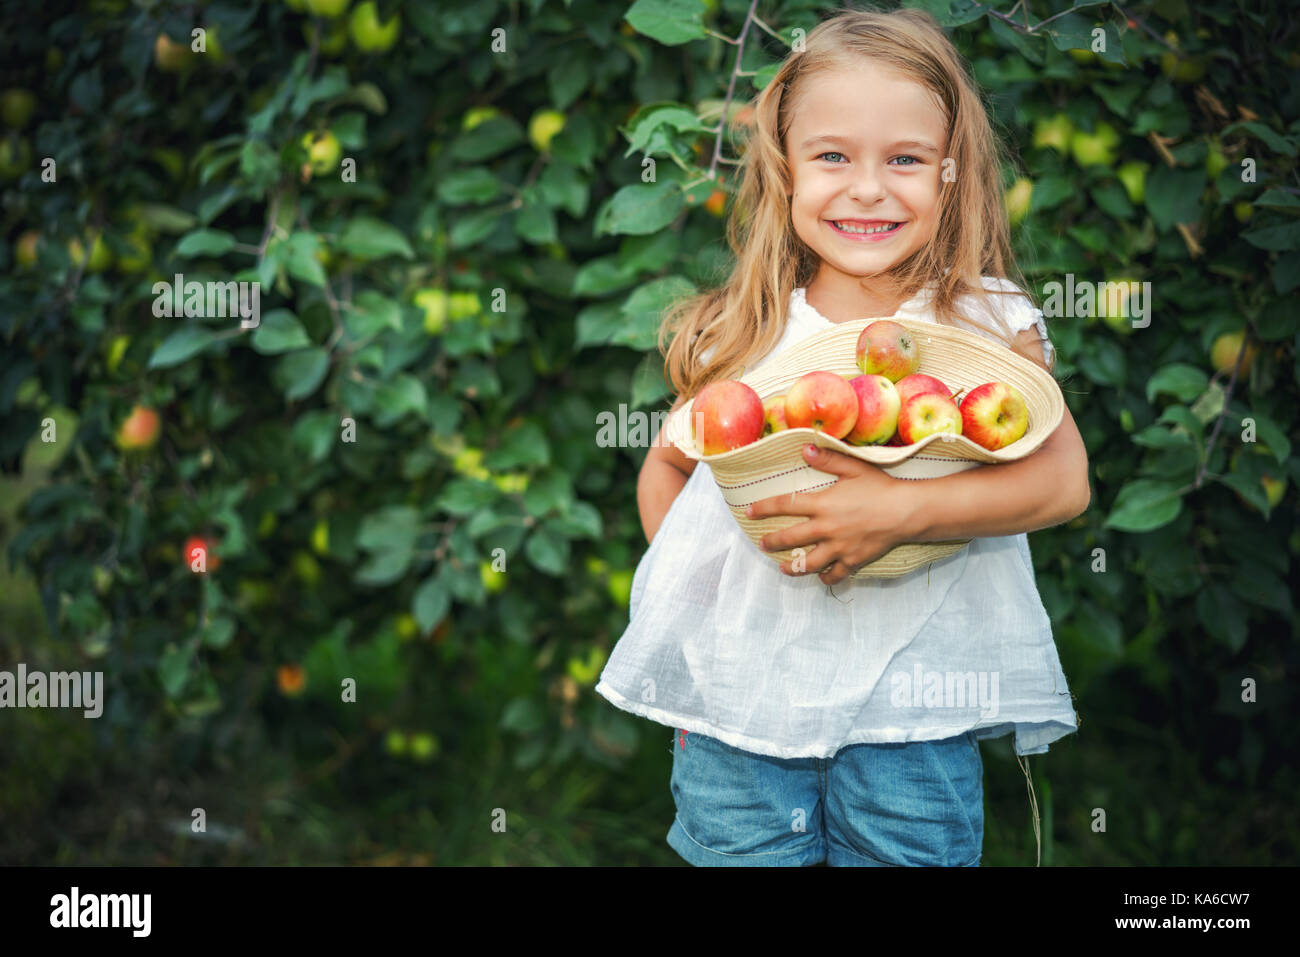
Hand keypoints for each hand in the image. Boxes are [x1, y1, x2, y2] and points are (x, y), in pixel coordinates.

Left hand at [745, 443, 912, 584]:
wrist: (906, 512)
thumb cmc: (880, 487)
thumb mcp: (853, 468)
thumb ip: (827, 459)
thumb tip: (804, 449)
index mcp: (822, 504)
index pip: (785, 505)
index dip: (763, 508)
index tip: (749, 512)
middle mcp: (826, 528)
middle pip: (790, 539)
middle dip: (772, 542)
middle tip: (761, 544)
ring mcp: (838, 547)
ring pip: (808, 563)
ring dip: (793, 567)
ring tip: (783, 568)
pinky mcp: (853, 560)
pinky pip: (834, 575)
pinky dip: (826, 578)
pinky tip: (820, 576)